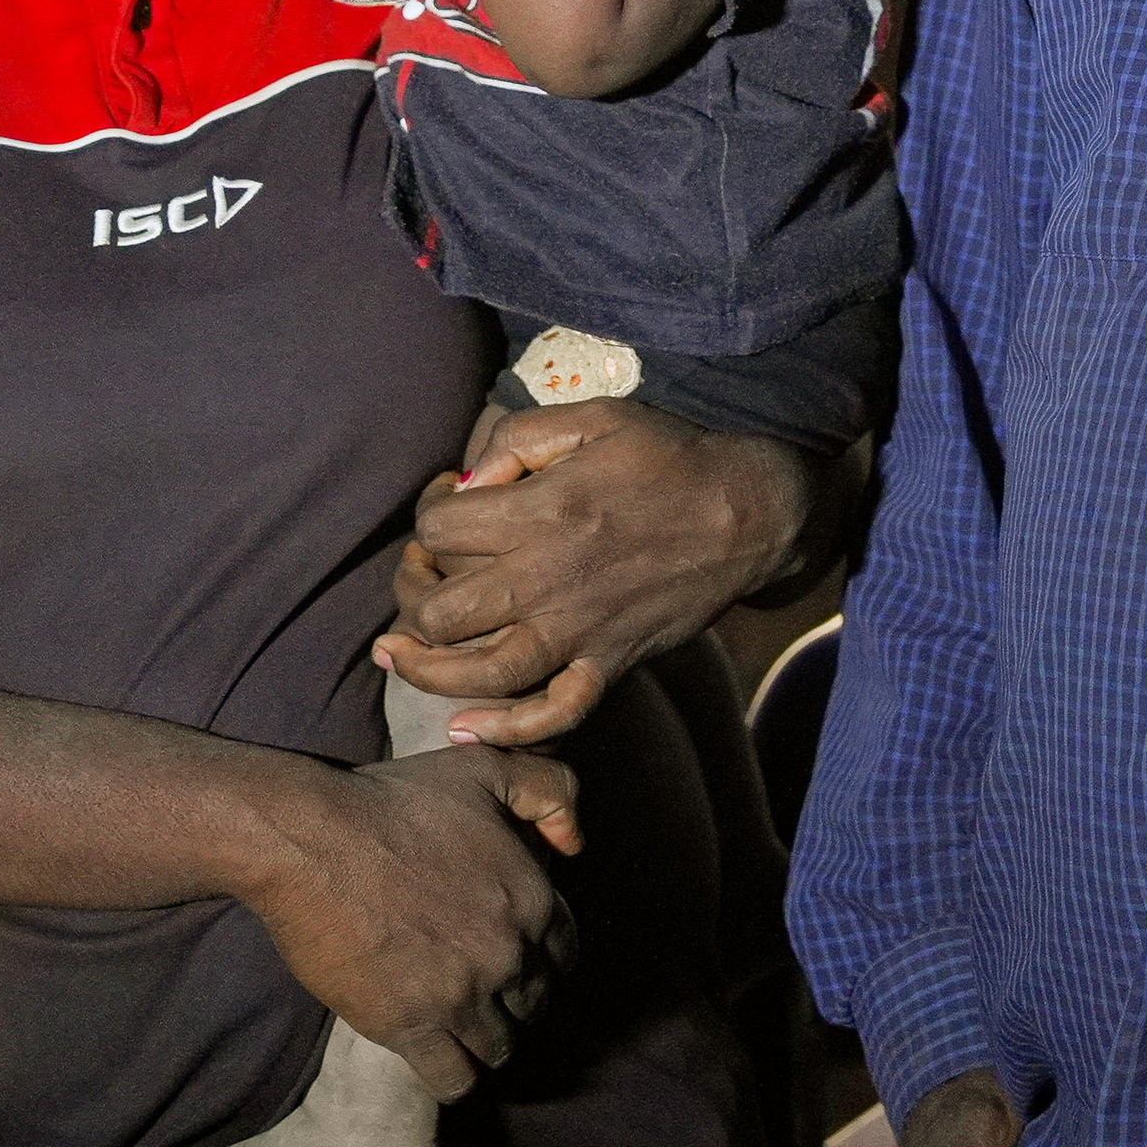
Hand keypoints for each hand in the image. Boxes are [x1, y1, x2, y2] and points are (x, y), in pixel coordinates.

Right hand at [240, 744, 585, 1097]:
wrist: (311, 838)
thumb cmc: (393, 800)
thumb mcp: (486, 767)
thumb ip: (549, 789)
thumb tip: (575, 844)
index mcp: (534, 899)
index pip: (563, 956)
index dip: (538, 959)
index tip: (509, 958)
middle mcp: (509, 953)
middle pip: (533, 1006)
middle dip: (511, 1000)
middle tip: (475, 989)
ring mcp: (462, 995)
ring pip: (499, 1048)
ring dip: (482, 1039)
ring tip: (453, 1025)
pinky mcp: (410, 1026)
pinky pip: (456, 1080)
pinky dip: (453, 1076)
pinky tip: (436, 1058)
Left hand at [375, 402, 818, 748]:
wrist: (749, 510)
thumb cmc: (669, 456)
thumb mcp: (593, 416)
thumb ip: (518, 439)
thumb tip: (467, 483)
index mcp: (542, 512)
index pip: (440, 528)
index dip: (428, 514)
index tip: (448, 504)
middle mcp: (550, 579)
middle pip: (442, 612)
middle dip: (410, 596)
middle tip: (418, 578)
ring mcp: (580, 631)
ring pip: (481, 672)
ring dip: (426, 671)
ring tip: (396, 655)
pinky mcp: (611, 663)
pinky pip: (553, 713)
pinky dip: (507, 730)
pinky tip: (466, 727)